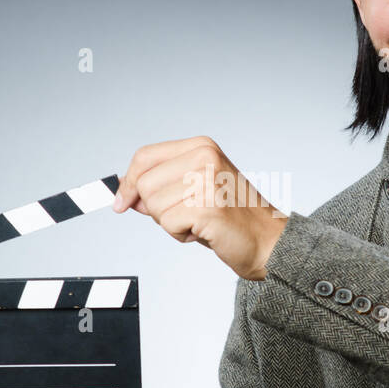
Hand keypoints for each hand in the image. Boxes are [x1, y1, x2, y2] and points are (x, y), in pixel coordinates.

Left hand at [113, 136, 288, 280]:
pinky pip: (168, 224)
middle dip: (157, 209)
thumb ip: (161, 187)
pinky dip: (181, 235)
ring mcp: (207, 180)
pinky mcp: (206, 206)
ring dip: (171, 223)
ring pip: (154, 207)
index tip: (121, 202)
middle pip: (144, 184)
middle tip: (187, 215)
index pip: (145, 157)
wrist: (267, 241)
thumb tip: (124, 191)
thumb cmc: (232, 218)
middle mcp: (205, 157)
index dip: (128, 182)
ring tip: (200, 222)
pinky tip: (205, 231)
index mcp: (201, 146)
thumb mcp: (193, 191)